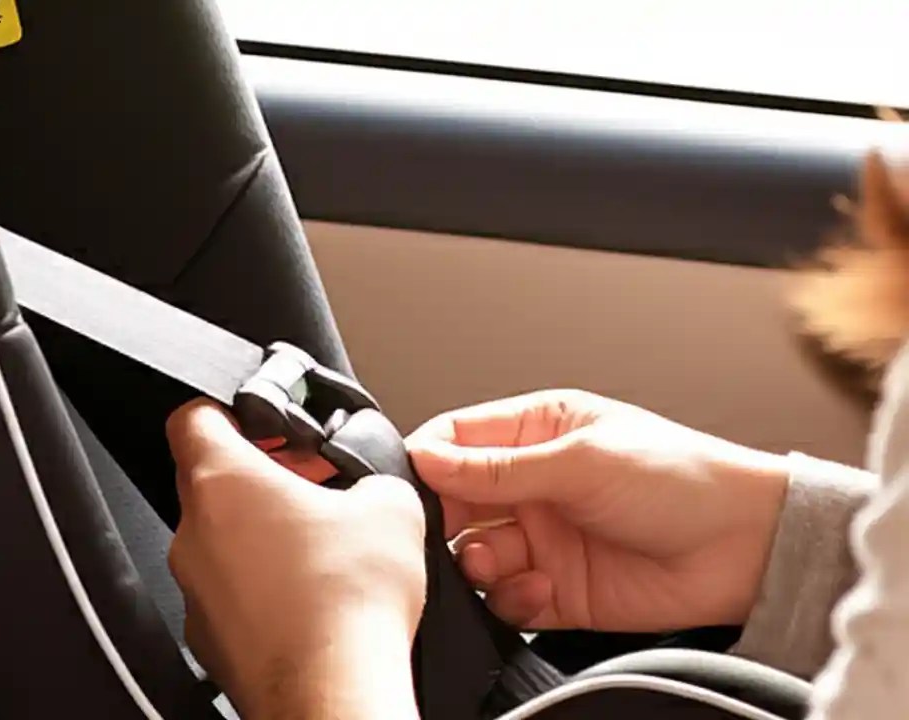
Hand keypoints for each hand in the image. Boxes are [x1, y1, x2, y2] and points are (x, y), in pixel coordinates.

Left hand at [166, 399, 424, 719]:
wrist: (333, 694)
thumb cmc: (346, 604)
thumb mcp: (391, 505)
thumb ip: (373, 476)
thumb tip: (373, 487)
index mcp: (222, 483)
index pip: (192, 417)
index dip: (229, 410)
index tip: (263, 421)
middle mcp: (194, 534)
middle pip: (212, 482)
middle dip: (264, 476)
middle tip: (312, 484)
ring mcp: (195, 589)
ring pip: (220, 540)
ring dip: (264, 533)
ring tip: (321, 546)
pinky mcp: (209, 636)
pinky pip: (229, 593)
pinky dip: (262, 586)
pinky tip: (311, 597)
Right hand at [405, 389, 789, 632]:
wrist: (745, 548)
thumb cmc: (683, 479)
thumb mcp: (581, 459)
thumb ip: (498, 466)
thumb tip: (427, 457)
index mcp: (536, 432)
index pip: (455, 440)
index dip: (426, 461)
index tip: (410, 484)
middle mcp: (532, 485)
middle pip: (453, 502)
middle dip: (444, 521)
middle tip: (447, 532)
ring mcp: (542, 538)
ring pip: (472, 554)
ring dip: (476, 562)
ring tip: (498, 562)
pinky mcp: (555, 589)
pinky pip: (505, 599)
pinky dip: (511, 598)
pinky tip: (541, 587)